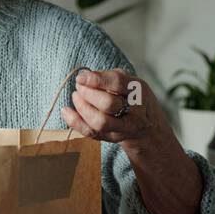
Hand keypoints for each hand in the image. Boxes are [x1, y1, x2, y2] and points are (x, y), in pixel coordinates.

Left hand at [61, 67, 201, 213]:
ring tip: (76, 97)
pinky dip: (75, 122)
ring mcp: (123, 128)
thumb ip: (111, 77)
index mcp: (139, 92)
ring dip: (82, 108)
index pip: (118, 83)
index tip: (81, 77)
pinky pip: (91, 132)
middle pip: (108, 104)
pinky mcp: (111, 138)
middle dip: (88, 94)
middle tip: (79, 87)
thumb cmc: (134, 99)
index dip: (97, 79)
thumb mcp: (131, 83)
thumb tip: (86, 76)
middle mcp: (134, 112)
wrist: (148, 128)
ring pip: (100, 121)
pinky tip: (66, 111)